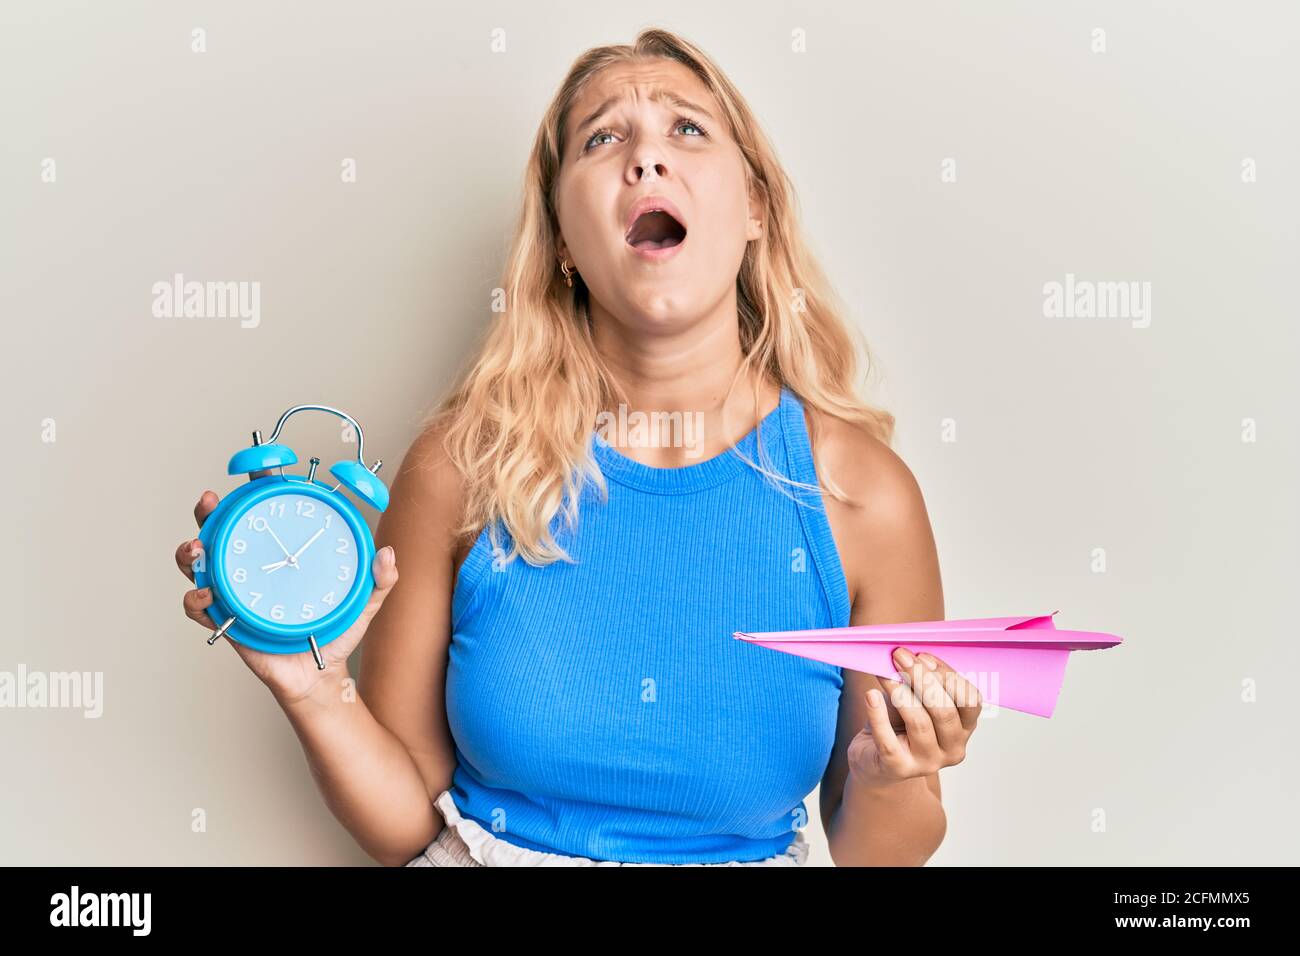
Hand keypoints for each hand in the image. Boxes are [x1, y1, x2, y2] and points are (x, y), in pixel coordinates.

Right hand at [176, 473, 399, 705]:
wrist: (319, 675)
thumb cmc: (335, 630)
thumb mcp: (364, 601)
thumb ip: (380, 578)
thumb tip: (388, 554)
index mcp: (281, 553)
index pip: (263, 513)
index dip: (256, 489)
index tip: (258, 470)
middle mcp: (251, 567)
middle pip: (219, 530)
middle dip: (208, 512)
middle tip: (210, 501)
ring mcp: (234, 592)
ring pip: (199, 564)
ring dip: (190, 551)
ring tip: (196, 547)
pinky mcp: (226, 620)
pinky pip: (198, 606)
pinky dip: (195, 598)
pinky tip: (206, 593)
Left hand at [846, 646, 982, 789]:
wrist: (874, 759)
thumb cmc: (898, 724)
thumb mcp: (915, 700)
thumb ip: (919, 683)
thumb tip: (915, 658)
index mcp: (964, 728)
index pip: (970, 701)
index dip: (948, 676)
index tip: (922, 656)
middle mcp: (953, 749)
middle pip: (945, 711)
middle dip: (922, 679)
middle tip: (899, 657)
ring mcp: (927, 762)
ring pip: (919, 723)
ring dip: (900, 692)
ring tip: (884, 673)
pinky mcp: (898, 769)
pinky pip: (888, 740)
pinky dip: (878, 715)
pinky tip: (870, 696)